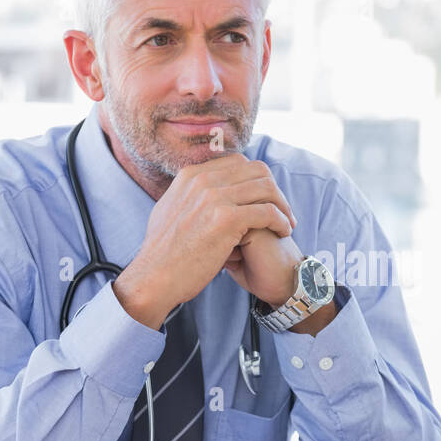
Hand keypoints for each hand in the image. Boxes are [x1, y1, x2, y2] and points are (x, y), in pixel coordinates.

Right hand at [113, 152, 296, 328]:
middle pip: (257, 170)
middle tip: (282, 211)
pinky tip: (283, 232)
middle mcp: (203, 180)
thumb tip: (198, 189)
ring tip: (287, 224)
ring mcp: (214, 197)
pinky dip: (281, 221)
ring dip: (282, 206)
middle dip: (274, 189)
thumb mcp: (169, 211)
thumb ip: (188, 196)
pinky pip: (267, 212)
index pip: (238, 162)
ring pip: (266, 188)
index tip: (265, 198)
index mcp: (191, 175)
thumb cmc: (163, 254)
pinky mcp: (225, 219)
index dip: (257, 179)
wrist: (153, 278)